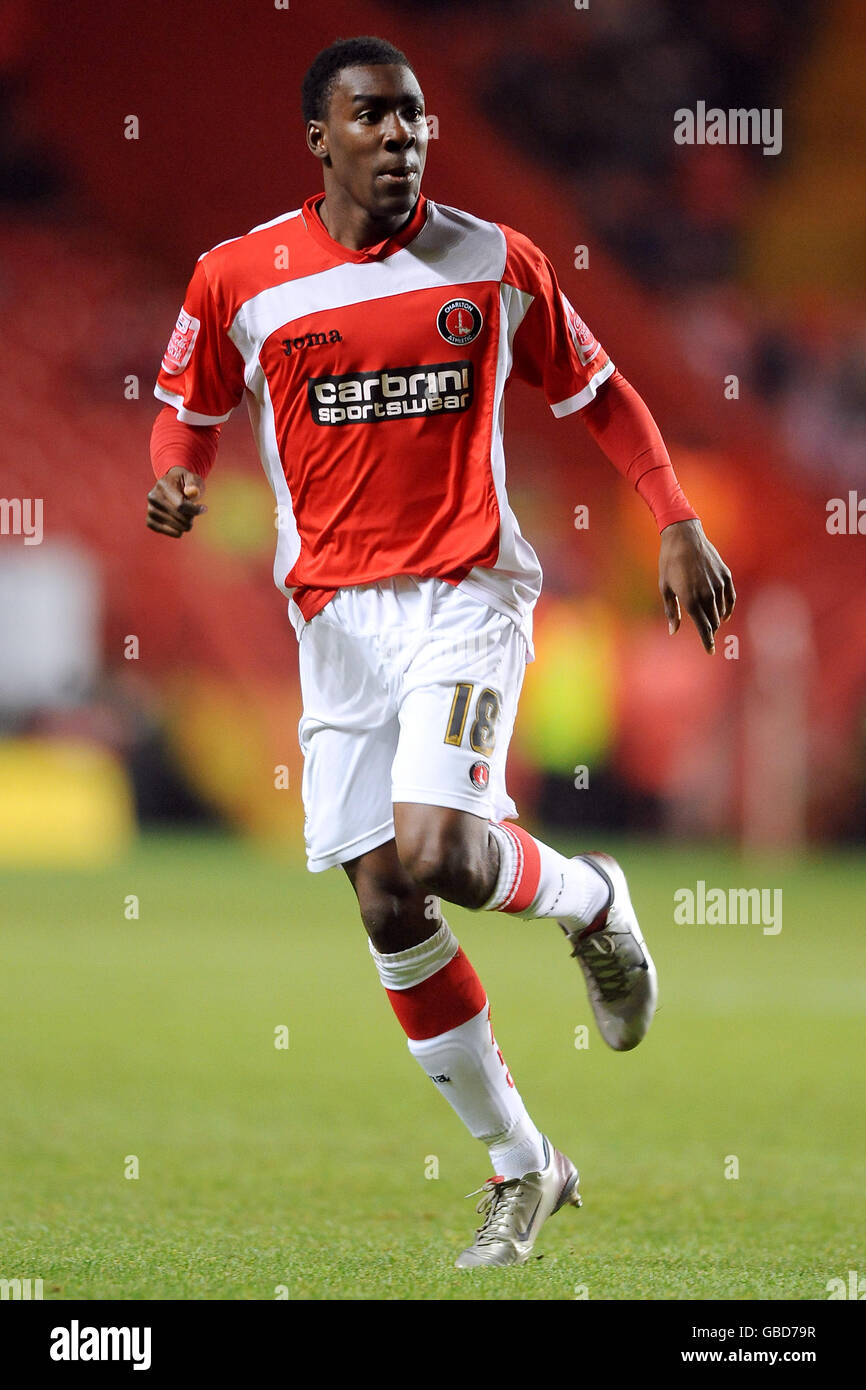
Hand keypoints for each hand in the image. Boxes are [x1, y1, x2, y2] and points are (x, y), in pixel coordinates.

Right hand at [146, 466, 206, 537]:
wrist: (172, 486)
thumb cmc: (185, 482)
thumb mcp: (192, 478)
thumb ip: (194, 483)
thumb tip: (192, 492)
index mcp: (162, 485)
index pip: (180, 505)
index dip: (195, 509)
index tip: (204, 508)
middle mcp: (153, 498)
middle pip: (180, 518)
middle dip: (192, 516)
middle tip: (193, 510)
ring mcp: (150, 511)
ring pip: (179, 528)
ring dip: (187, 522)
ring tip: (185, 513)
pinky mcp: (151, 522)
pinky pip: (175, 533)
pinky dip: (181, 529)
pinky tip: (180, 520)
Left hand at [659, 518, 735, 653]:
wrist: (684, 537)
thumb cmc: (669, 563)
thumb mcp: (665, 588)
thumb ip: (672, 611)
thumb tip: (673, 631)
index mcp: (690, 599)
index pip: (703, 628)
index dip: (707, 642)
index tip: (710, 651)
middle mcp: (707, 594)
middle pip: (713, 621)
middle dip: (710, 630)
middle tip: (706, 634)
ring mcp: (718, 584)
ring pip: (722, 611)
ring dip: (717, 619)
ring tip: (712, 623)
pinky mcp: (725, 576)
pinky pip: (730, 597)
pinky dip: (728, 608)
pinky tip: (725, 613)